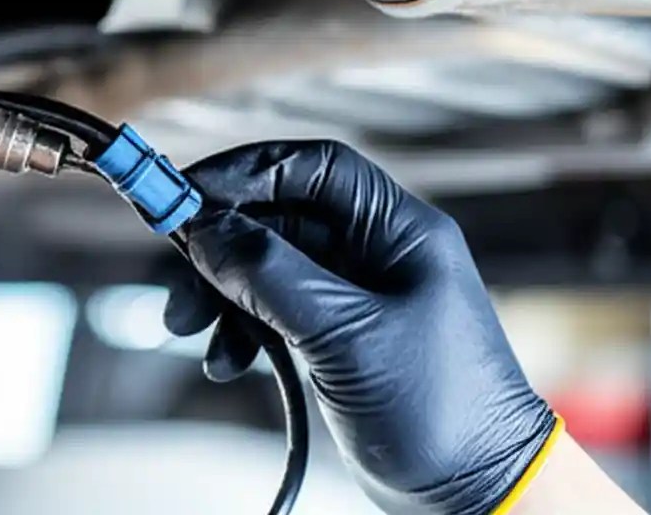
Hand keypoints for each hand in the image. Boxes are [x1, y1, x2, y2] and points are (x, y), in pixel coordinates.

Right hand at [165, 141, 558, 513]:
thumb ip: (272, 276)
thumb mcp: (347, 335)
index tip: (189, 191)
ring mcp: (353, 298)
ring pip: (266, 268)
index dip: (247, 170)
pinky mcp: (335, 339)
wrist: (474, 492)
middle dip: (221, 244)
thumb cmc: (442, 408)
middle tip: (177, 274)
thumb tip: (207, 228)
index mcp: (398, 231)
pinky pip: (271, 314)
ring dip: (220, 292)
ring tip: (186, 327)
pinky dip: (239, 331)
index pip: (314, 168)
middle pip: (278, 218)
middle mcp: (374, 254)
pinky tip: (224, 361)